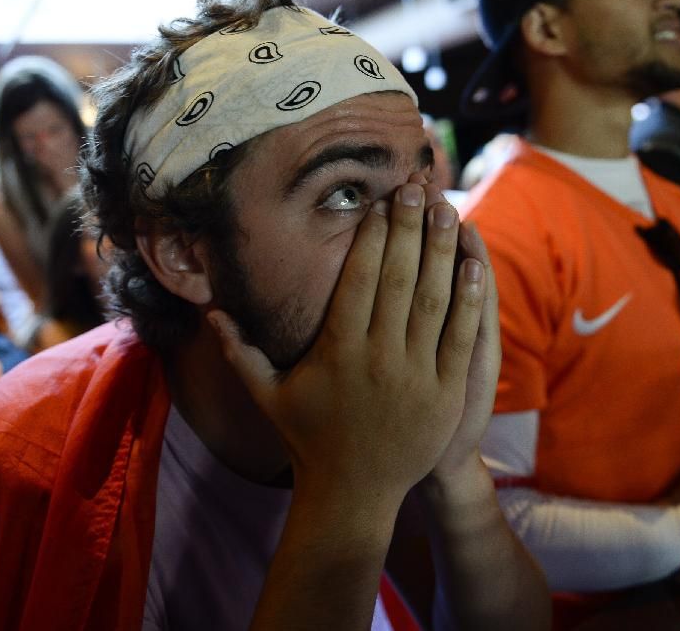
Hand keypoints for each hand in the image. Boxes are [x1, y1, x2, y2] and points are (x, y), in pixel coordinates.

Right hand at [210, 179, 487, 510]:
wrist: (354, 494)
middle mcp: (377, 356)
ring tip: (446, 208)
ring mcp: (416, 374)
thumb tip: (209, 312)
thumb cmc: (308, 438)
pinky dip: (468, 296)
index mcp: (337, 350)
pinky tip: (471, 260)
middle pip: (397, 278)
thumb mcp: (267, 395)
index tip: (381, 202)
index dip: (372, 236)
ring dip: (441, 248)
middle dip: (409, 226)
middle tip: (417, 186)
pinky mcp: (447, 393)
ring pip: (432, 298)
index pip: (358, 279)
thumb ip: (238, 351)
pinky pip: (460, 334)